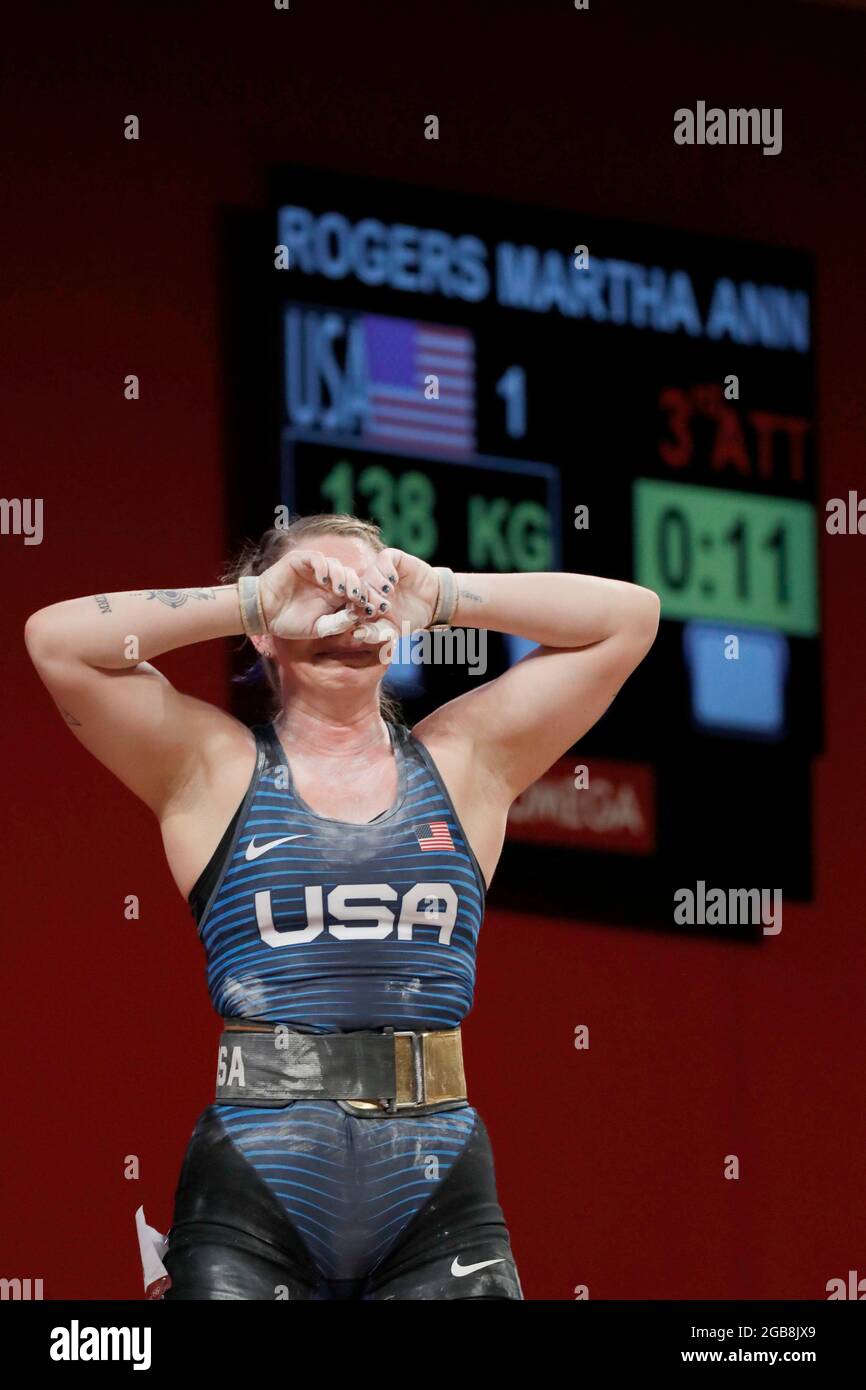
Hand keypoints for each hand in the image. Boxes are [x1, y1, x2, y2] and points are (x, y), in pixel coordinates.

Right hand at [257, 548, 389, 639]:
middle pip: (352, 577)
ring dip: (343, 578)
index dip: (367, 599)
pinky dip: (324, 567)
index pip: (357, 592)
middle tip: (359, 598)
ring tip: (341, 592)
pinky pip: (317, 559)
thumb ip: (338, 624)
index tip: (373, 608)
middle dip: (359, 587)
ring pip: (338, 566)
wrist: (264, 614)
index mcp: (336, 597)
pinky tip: (324, 581)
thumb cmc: (290, 623)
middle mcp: (329, 581)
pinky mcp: (301, 561)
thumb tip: (358, 618)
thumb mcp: (318, 629)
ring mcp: (316, 570)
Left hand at [350, 548, 439, 642]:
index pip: (351, 603)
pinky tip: (394, 579)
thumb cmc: (410, 619)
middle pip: (358, 588)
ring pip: (369, 573)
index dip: (357, 608)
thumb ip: (375, 634)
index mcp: (365, 603)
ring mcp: (380, 571)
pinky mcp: (393, 559)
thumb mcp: (393, 631)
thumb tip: (356, 634)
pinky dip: (386, 569)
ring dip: (377, 584)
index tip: (370, 614)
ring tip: (390, 593)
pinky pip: (383, 559)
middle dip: (368, 598)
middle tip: (384, 606)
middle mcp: (369, 586)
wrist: (434, 604)